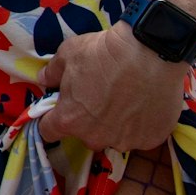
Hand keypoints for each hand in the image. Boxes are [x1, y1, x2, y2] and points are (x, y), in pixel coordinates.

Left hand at [38, 23, 187, 151]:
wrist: (149, 52)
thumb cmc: (104, 53)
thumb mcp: (68, 54)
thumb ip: (53, 72)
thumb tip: (44, 79)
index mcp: (70, 120)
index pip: (49, 130)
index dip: (52, 118)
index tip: (61, 108)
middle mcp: (95, 137)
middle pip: (85, 134)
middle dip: (88, 119)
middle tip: (100, 95)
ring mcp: (125, 142)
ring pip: (114, 136)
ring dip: (116, 123)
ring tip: (127, 98)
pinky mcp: (150, 139)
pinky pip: (140, 135)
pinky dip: (140, 124)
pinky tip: (145, 103)